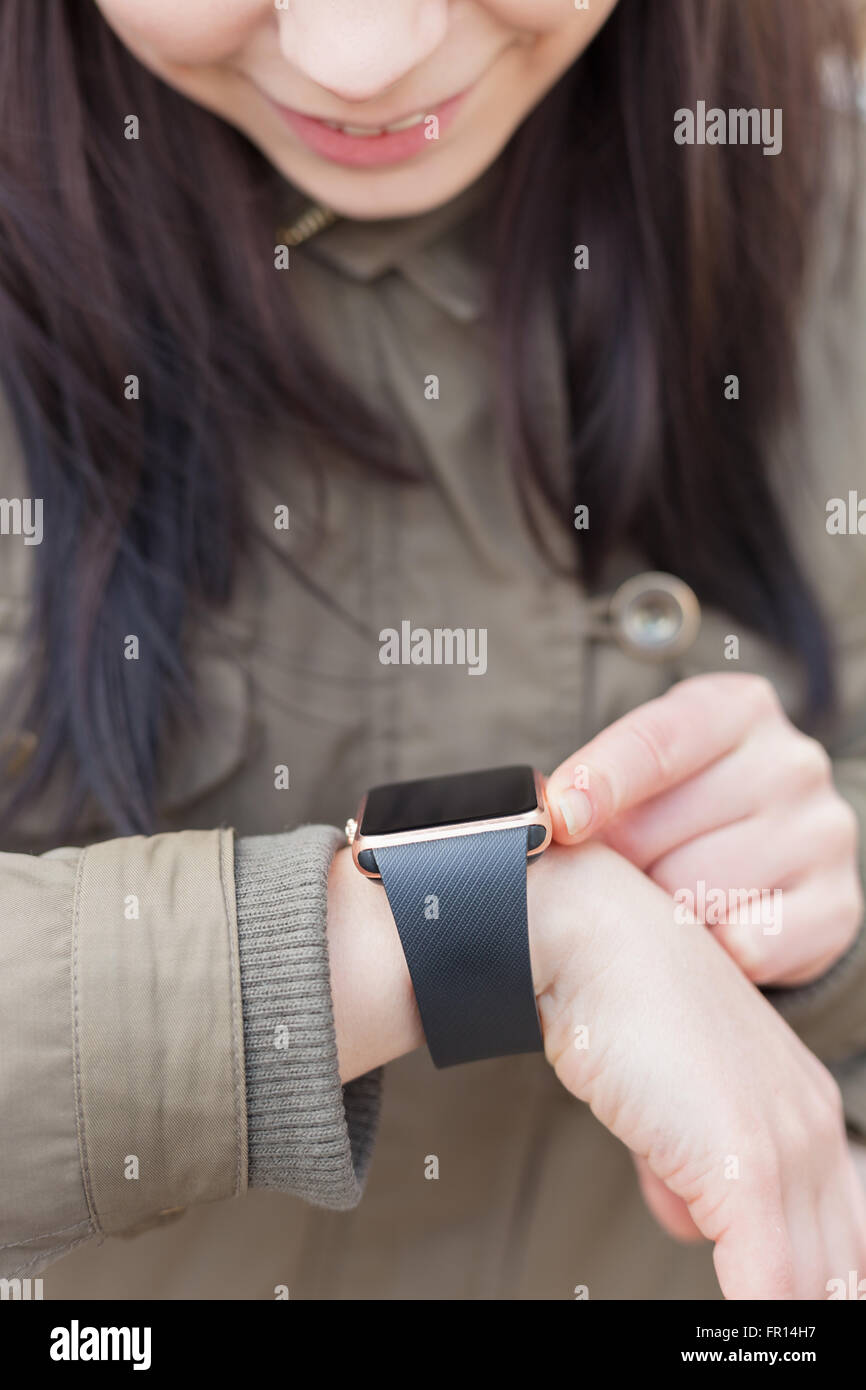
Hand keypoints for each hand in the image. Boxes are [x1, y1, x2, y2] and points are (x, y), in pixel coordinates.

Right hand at [528, 840, 865, 1297]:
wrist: (588, 941)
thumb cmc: (616, 1006)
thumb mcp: (667, 1096)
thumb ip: (690, 1165)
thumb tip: (691, 1221)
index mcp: (801, 1103)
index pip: (838, 1225)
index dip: (815, 1278)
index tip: (784, 1300)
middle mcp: (811, 1123)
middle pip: (839, 1259)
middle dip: (811, 1299)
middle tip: (774, 1328)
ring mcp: (785, 1144)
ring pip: (812, 1280)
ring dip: (783, 1315)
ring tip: (747, 1334)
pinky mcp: (744, 1169)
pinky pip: (769, 1284)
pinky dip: (758, 1319)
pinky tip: (742, 1333)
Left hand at [546, 673, 862, 984]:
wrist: (766, 869)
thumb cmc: (677, 806)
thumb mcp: (641, 773)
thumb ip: (594, 784)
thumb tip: (536, 813)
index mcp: (736, 709)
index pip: (658, 740)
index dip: (602, 779)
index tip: (559, 817)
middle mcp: (792, 761)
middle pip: (666, 827)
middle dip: (622, 860)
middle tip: (617, 871)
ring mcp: (823, 832)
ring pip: (699, 890)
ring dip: (661, 909)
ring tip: (663, 897)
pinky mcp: (839, 905)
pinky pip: (747, 944)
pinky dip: (712, 951)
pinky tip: (708, 931)